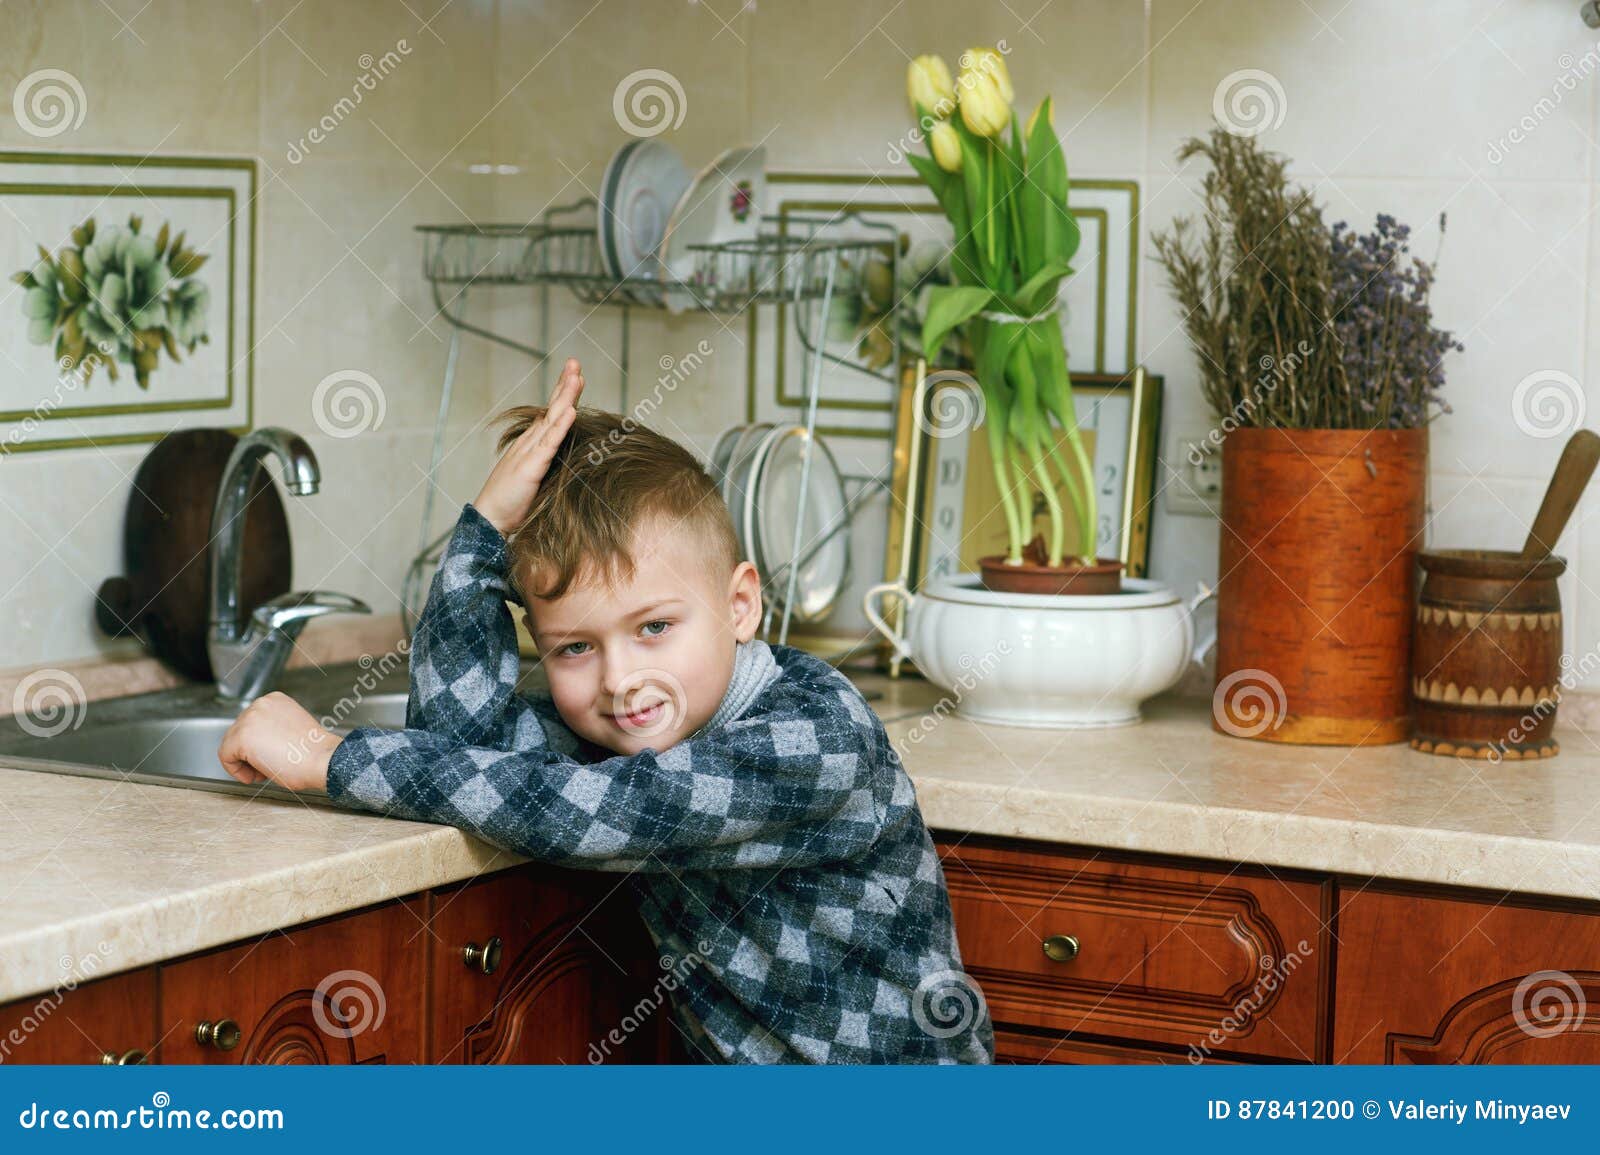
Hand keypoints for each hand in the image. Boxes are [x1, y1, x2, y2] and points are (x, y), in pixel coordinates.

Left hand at [217, 692, 340, 792]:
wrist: (322, 760)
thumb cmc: (313, 752)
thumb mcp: (292, 729)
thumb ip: (272, 728)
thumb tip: (258, 742)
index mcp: (274, 700)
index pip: (251, 723)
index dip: (257, 744)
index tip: (269, 755)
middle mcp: (259, 704)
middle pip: (238, 732)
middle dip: (249, 753)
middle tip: (266, 767)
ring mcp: (249, 719)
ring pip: (230, 744)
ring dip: (244, 761)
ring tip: (264, 771)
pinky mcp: (241, 737)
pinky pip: (226, 756)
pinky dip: (236, 770)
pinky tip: (254, 775)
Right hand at [474, 357, 585, 536]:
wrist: (491, 519)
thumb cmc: (513, 502)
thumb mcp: (534, 477)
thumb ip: (546, 462)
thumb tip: (561, 453)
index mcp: (533, 444)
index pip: (551, 414)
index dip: (563, 394)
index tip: (576, 375)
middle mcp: (530, 443)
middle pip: (552, 409)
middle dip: (564, 385)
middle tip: (575, 362)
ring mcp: (530, 453)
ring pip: (552, 420)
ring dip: (565, 397)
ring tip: (576, 376)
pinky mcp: (530, 467)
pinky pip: (548, 443)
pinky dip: (560, 426)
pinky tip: (570, 411)